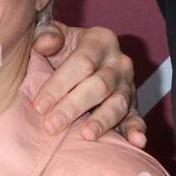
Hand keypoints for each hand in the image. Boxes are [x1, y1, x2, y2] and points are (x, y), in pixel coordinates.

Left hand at [31, 20, 145, 147]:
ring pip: (118, 104)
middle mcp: (119, 62)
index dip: (59, 84)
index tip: (39, 105)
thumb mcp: (52, 35)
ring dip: (102, 121)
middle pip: (99, 85)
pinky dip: (136, 130)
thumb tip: (44, 43)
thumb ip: (45, 34)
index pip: (82, 62)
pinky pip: (136, 119)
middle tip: (51, 125)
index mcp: (100, 40)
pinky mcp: (133, 107)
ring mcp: (128, 85)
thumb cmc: (61, 51)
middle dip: (73, 107)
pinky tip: (136, 141)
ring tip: (86, 135)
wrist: (79, 65)